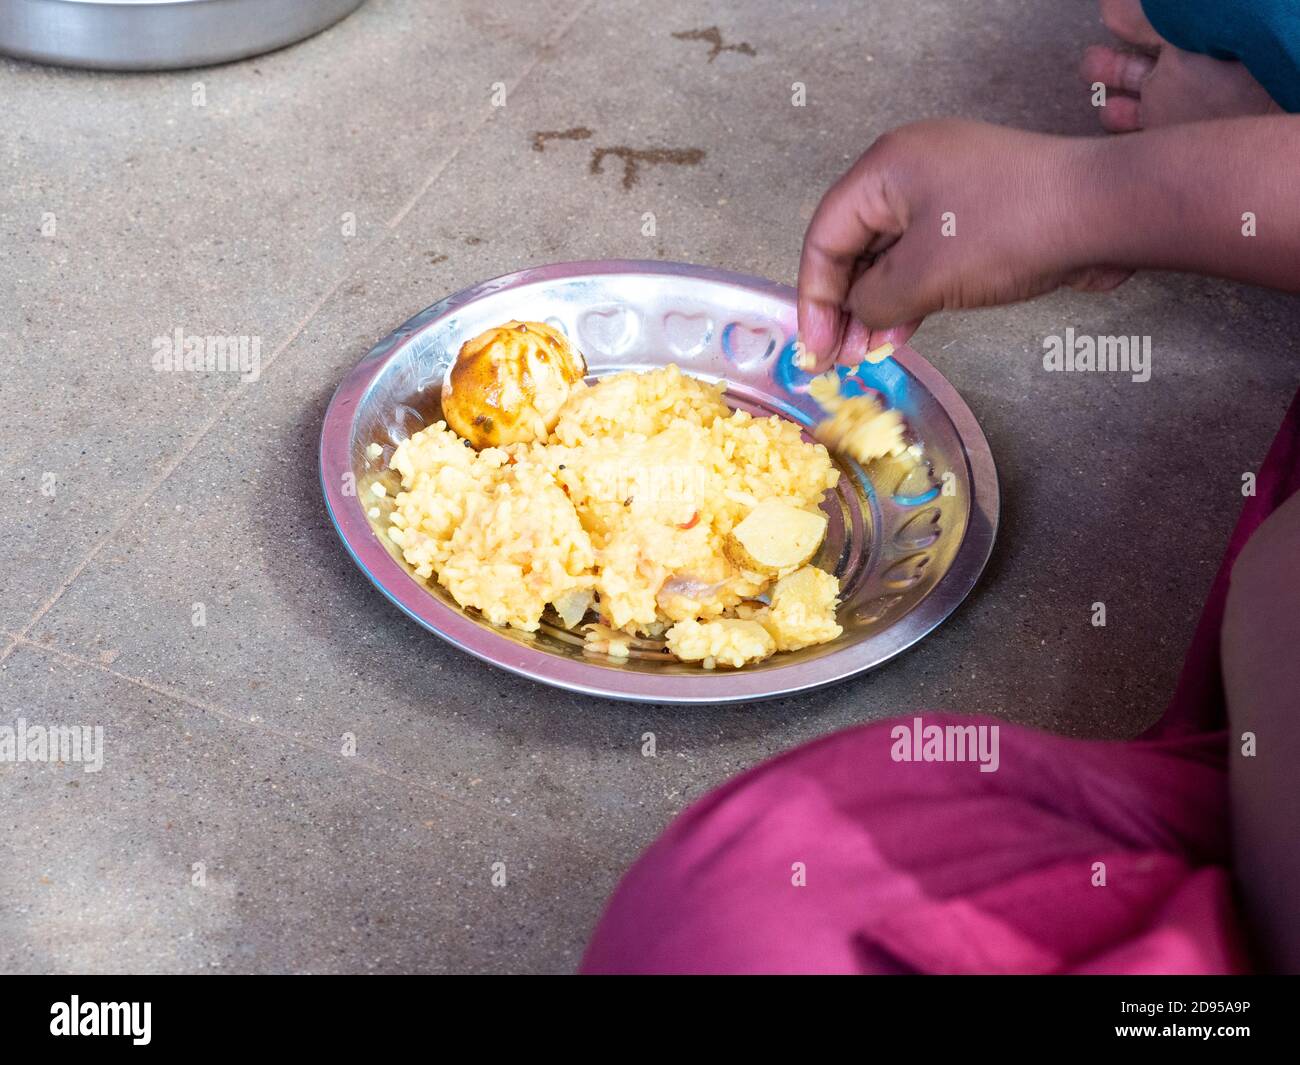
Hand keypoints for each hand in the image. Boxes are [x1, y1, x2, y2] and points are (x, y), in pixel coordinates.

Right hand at [797, 119, 1131, 369]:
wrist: (1104, 211)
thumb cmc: (1008, 230)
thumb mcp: (924, 276)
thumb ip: (874, 303)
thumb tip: (859, 320)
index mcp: (884, 168)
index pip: (824, 236)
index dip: (814, 299)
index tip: (816, 349)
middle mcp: (908, 170)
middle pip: (852, 244)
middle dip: (843, 305)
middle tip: (839, 358)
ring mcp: (945, 190)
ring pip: (888, 255)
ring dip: (875, 306)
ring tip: (867, 353)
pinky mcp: (975, 213)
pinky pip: (923, 256)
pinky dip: (908, 294)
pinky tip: (901, 332)